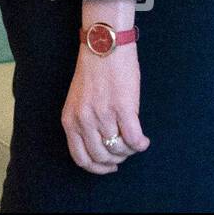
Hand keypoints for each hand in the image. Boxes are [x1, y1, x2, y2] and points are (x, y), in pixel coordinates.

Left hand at [61, 41, 149, 174]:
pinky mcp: (122, 108)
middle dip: (117, 159)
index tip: (109, 166)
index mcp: (70, 120)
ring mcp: (102, 115)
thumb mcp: (78, 101)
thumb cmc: (93, 71)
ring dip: (129, 150)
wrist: (103, 46)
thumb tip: (102, 146)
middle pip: (102, 157)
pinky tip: (144, 139)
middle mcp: (84, 120)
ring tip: (134, 141)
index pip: (81, 158)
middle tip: (125, 150)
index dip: (97, 168)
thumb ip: (84, 123)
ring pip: (119, 150)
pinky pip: (134, 140)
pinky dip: (141, 144)